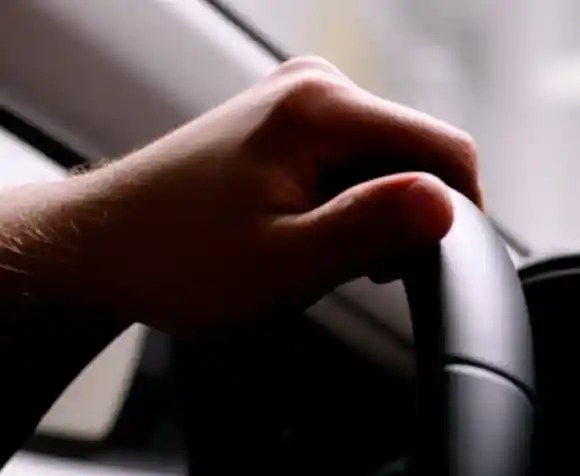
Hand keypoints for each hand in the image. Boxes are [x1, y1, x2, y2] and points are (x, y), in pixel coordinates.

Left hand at [0, 56, 479, 332]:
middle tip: (352, 268)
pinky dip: (350, 201)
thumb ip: (370, 228)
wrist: (103, 248)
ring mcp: (302, 97)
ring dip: (376, 212)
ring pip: (392, 159)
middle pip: (419, 152)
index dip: (459, 214)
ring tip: (316, 250)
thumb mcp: (286, 262)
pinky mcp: (292, 118)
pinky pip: (359, 158)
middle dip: (406, 216)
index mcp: (320, 109)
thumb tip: (445, 205)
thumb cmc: (179, 260)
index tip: (432, 265)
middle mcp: (315, 85)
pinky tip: (306, 231)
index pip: (447, 149)